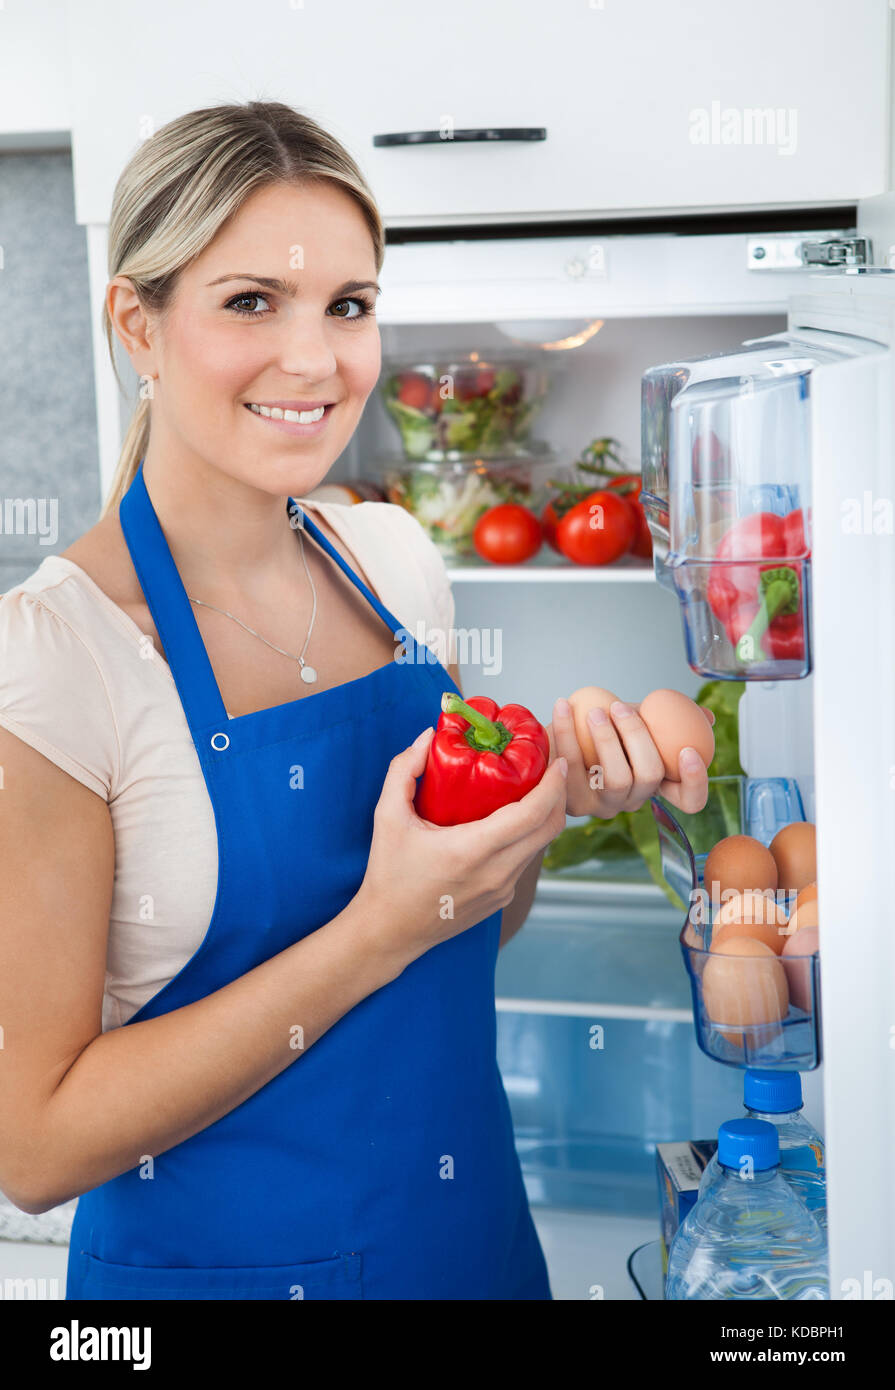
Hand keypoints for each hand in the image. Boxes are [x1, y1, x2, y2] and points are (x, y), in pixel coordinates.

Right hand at [358, 726, 567, 971]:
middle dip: (558, 794)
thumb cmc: (388, 875)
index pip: (532, 814)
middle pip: (550, 828)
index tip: (558, 761)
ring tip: (534, 789)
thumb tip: (427, 736)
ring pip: (541, 846)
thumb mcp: (387, 817)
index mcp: (473, 850)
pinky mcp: (502, 899)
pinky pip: (526, 860)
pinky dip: (528, 836)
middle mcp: (497, 872)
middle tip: (551, 768)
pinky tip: (513, 821)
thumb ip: (404, 770)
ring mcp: (503, 889)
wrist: (390, 931)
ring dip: (545, 816)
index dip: (552, 785)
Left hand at [547, 697, 714, 818]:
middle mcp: (633, 800)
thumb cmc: (600, 728)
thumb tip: (706, 716)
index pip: (689, 800)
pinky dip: (567, 730)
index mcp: (656, 783)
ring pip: (616, 778)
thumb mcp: (634, 720)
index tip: (688, 751)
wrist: (553, 738)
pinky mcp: (573, 802)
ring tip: (593, 710)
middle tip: (618, 707)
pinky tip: (563, 705)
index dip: (696, 781)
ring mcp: (604, 805)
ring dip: (606, 738)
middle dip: (637, 736)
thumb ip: (665, 718)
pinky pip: (574, 765)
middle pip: (649, 775)